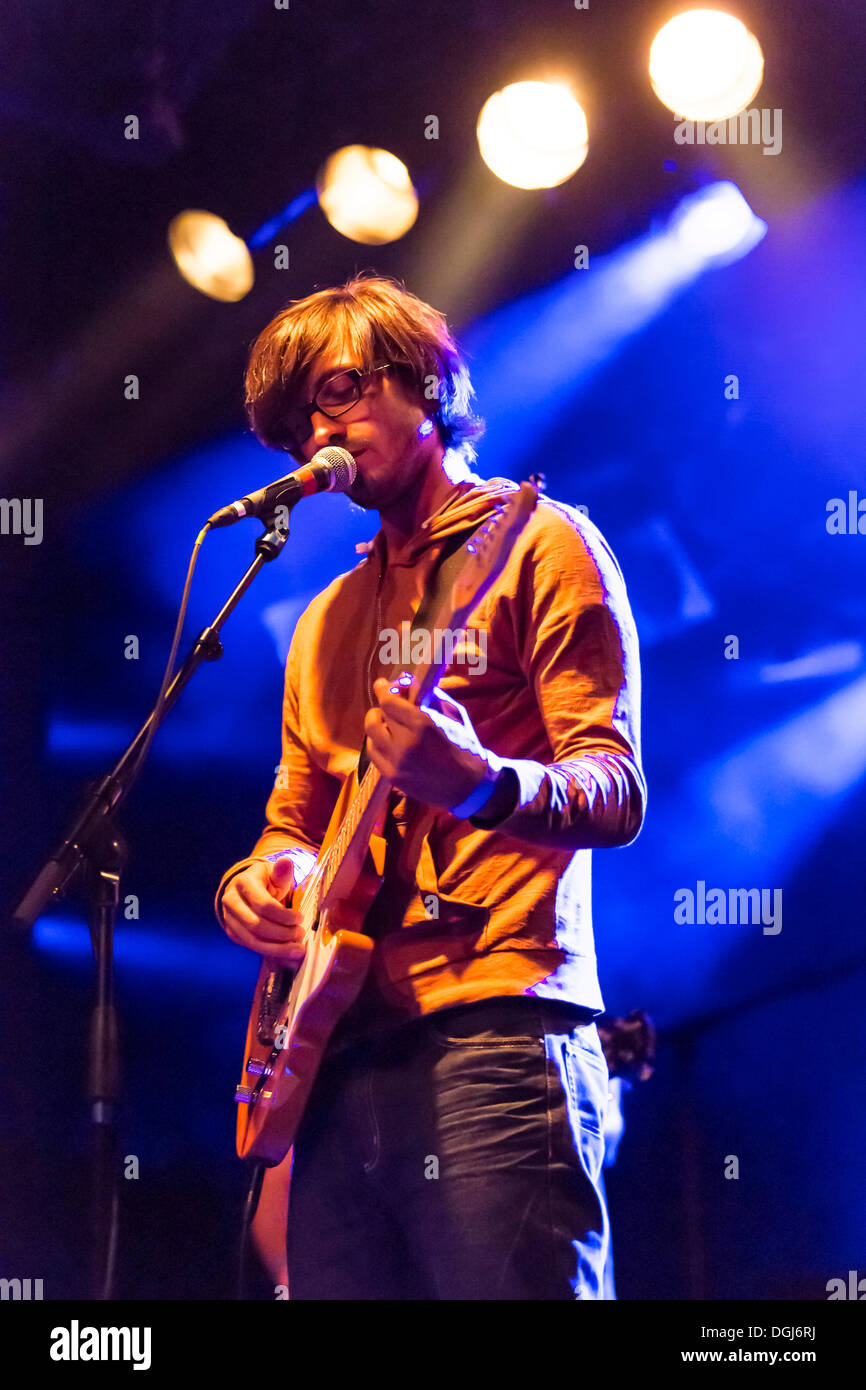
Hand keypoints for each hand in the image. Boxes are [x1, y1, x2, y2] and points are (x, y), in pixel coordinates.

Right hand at [220, 856, 305, 963]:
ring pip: (251, 941)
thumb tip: (286, 862)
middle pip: (256, 925)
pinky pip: (250, 946)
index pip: (263, 904)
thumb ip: (282, 871)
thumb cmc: (266, 881)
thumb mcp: (275, 874)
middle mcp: (230, 901)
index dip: (284, 915)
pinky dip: (269, 952)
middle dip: (282, 934)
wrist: (247, 890)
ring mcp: (228, 918)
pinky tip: (286, 953)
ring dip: (277, 948)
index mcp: (243, 883)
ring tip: (297, 950)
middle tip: (300, 934)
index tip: (300, 918)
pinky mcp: (231, 932)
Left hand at [364, 676, 496, 810]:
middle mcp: (405, 743)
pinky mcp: (392, 777)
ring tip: (388, 724)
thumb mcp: (453, 713)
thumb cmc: (465, 746)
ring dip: (377, 725)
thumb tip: (408, 682)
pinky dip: (377, 743)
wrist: (469, 785)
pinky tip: (388, 741)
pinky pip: (373, 753)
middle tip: (387, 706)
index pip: (389, 701)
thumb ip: (430, 696)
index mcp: (422, 724)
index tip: (382, 684)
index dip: (384, 690)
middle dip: (380, 707)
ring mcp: (396, 762)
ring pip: (371, 735)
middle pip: (376, 717)